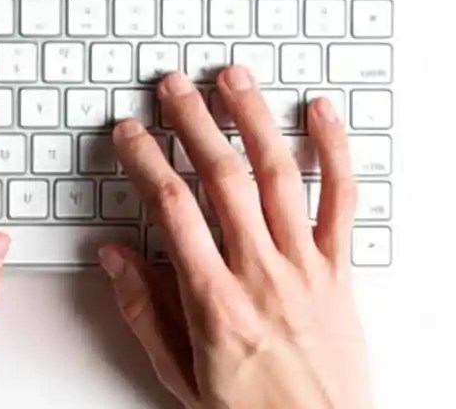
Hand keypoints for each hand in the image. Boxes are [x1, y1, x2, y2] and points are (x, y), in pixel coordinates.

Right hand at [100, 67, 372, 408]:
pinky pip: (341, 200)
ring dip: (253, 119)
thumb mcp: (179, 375)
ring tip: (233, 79)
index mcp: (214, 301)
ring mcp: (305, 267)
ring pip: (278, 175)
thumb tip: (114, 257)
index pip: (171, 209)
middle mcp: (261, 274)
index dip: (145, 160)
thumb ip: (145, 312)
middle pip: (221, 178)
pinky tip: (321, 113)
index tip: (129, 132)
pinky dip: (333, 151)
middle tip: (172, 86)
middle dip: (193, 121)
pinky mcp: (340, 270)